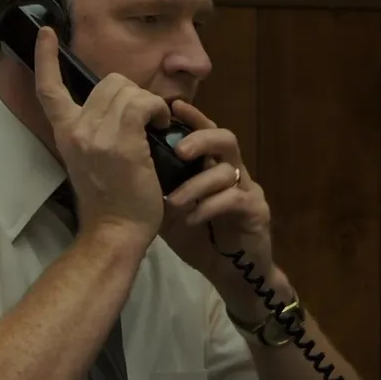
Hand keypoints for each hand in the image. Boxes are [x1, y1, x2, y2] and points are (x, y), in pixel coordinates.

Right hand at [33, 26, 170, 245]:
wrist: (114, 231)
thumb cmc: (110, 201)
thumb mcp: (89, 159)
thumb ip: (93, 130)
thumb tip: (115, 106)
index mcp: (65, 133)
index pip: (49, 87)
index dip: (46, 57)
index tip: (47, 32)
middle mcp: (76, 129)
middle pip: (108, 81)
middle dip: (131, 94)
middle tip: (142, 121)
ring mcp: (97, 134)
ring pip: (128, 89)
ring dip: (148, 104)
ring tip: (151, 129)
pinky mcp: (121, 141)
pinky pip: (144, 103)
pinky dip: (157, 111)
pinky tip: (159, 130)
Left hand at [160, 101, 275, 291]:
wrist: (228, 272)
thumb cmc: (197, 237)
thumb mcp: (168, 209)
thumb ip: (156, 185)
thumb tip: (125, 163)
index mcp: (211, 166)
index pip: (204, 132)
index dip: (192, 117)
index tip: (172, 106)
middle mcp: (232, 171)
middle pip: (225, 139)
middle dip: (201, 139)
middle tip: (178, 151)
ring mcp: (247, 190)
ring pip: (228, 170)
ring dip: (198, 184)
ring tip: (173, 201)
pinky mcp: (256, 212)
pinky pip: (235, 199)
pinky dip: (210, 206)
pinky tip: (191, 218)